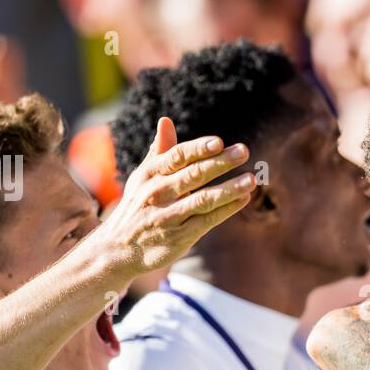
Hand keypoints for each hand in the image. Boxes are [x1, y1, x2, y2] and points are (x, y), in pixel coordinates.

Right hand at [97, 117, 253, 277]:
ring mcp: (169, 216)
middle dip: (220, 163)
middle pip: (193, 175)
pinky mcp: (179, 237)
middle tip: (243, 151)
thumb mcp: (142, 177)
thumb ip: (159, 151)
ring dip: (229, 189)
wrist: (118, 249)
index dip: (198, 149)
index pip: (177, 156)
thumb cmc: (138, 206)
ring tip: (251, 179)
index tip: (218, 142)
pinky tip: (243, 199)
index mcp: (150, 174)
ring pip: (203, 200)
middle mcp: (158, 193)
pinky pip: (207, 220)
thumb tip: (166, 120)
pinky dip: (226, 210)